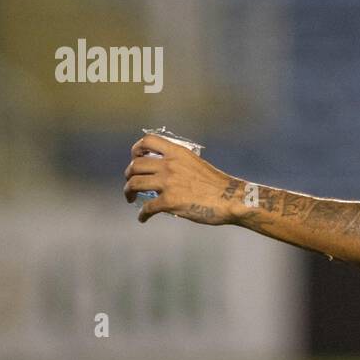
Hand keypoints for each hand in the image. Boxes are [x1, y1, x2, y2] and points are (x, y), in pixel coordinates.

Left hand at [123, 134, 239, 224]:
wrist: (231, 199)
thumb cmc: (217, 184)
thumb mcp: (196, 164)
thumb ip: (178, 164)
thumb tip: (163, 174)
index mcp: (177, 153)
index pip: (147, 141)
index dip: (136, 149)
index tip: (135, 158)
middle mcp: (170, 165)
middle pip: (136, 165)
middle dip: (129, 175)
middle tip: (131, 183)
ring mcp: (168, 183)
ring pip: (135, 184)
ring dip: (128, 191)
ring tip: (130, 197)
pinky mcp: (169, 202)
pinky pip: (147, 208)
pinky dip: (142, 214)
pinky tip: (143, 218)